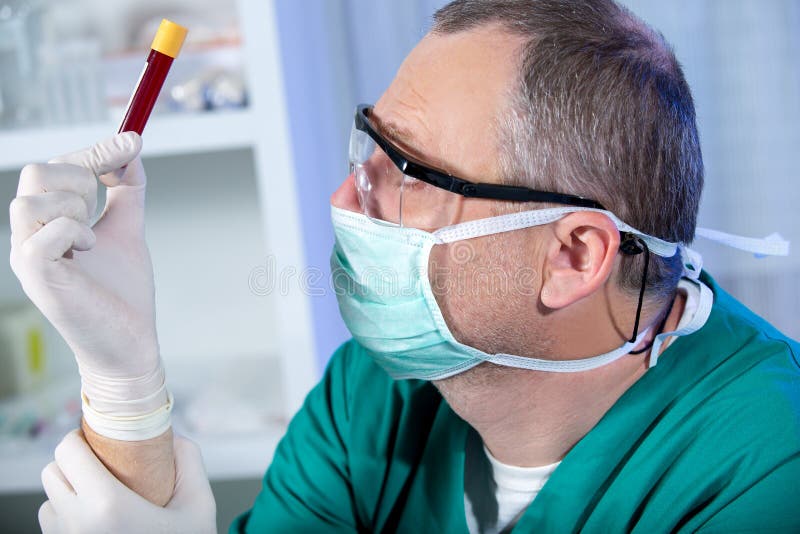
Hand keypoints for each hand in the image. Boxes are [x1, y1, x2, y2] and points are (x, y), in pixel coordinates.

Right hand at [9, 133, 165, 423]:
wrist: (129, 341)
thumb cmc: (122, 290)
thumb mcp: (127, 227)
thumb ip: (127, 189)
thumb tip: (130, 145)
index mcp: (46, 222)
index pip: (53, 167)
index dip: (94, 151)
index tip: (133, 142)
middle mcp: (28, 235)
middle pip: (36, 172)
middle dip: (81, 177)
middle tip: (102, 208)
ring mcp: (26, 256)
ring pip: (34, 197)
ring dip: (76, 207)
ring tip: (93, 239)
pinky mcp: (35, 276)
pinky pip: (47, 230)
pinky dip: (76, 230)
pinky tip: (90, 250)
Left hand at [39, 430, 216, 533]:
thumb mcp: (199, 503)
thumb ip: (188, 460)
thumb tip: (172, 436)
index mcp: (106, 506)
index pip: (67, 452)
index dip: (79, 437)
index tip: (96, 436)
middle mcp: (76, 526)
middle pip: (51, 473)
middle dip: (72, 461)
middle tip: (99, 460)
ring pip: (47, 503)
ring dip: (66, 491)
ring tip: (97, 493)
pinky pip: (53, 528)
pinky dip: (67, 517)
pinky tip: (95, 519)